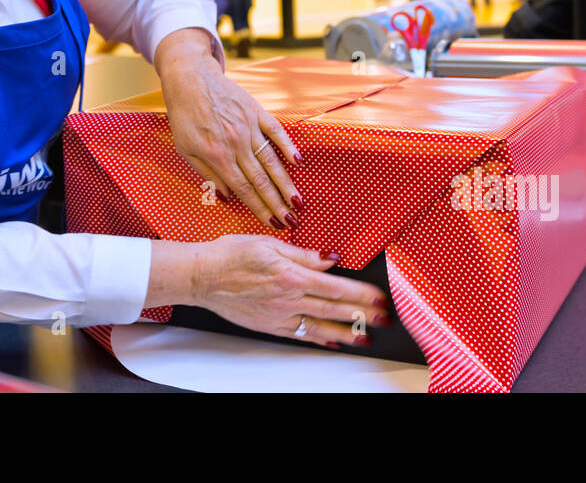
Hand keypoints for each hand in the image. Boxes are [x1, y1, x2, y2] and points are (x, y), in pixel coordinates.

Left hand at [154, 28, 300, 229]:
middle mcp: (236, 143)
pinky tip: (298, 162)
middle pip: (261, 180)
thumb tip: (226, 196)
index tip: (272, 224)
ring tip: (299, 201)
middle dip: (277, 204)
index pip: (243, 189)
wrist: (190, 78)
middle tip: (292, 222)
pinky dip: (288, 146)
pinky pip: (276, 131)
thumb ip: (206, 173)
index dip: (259, 209)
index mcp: (217, 155)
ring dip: (286, 183)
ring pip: (271, 160)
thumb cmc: (184, 115)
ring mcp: (248, 126)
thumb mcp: (185, 148)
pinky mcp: (256, 111)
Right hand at [189, 235, 392, 348]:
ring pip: (320, 326)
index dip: (361, 294)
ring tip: (365, 337)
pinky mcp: (269, 325)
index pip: (336, 287)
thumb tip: (329, 259)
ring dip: (346, 333)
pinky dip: (319, 338)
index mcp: (291, 276)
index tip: (379, 297)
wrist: (202, 276)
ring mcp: (279, 316)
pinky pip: (300, 334)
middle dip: (363, 315)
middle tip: (383, 319)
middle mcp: (288, 299)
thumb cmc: (229, 255)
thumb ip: (303, 253)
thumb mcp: (268, 243)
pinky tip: (331, 341)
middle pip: (334, 309)